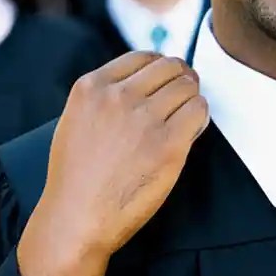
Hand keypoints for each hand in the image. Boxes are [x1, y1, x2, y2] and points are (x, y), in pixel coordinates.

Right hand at [17, 52, 208, 275]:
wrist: (76, 218)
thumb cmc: (76, 179)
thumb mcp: (77, 120)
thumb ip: (105, 97)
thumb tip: (145, 84)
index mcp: (92, 87)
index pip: (142, 57)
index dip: (160, 69)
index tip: (166, 81)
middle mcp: (118, 96)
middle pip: (170, 67)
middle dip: (181, 79)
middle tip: (184, 95)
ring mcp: (143, 118)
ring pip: (188, 86)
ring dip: (191, 99)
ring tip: (186, 116)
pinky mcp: (167, 143)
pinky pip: (198, 110)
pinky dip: (200, 117)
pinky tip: (191, 130)